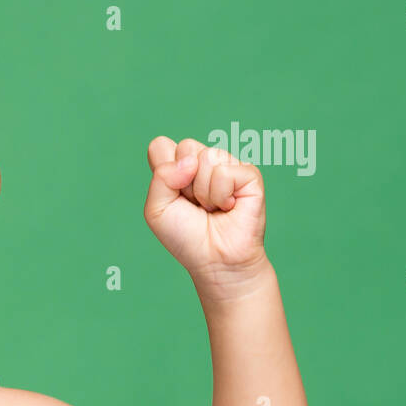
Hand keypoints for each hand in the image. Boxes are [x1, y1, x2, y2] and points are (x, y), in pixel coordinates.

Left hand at [143, 136, 267, 297]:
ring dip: (203, 192)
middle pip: (185, 146)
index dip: (163, 169)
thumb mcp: (156, 209)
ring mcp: (227, 166)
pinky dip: (221, 195)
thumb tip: (190, 161)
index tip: (172, 195)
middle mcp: (203, 163)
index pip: (161, 145)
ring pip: (206, 157)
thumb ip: (160, 177)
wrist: (214, 259)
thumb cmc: (185, 236)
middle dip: (183, 182)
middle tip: (194, 204)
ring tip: (212, 208)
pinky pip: (225, 172)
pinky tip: (228, 207)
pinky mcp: (248, 175)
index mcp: (178, 167)